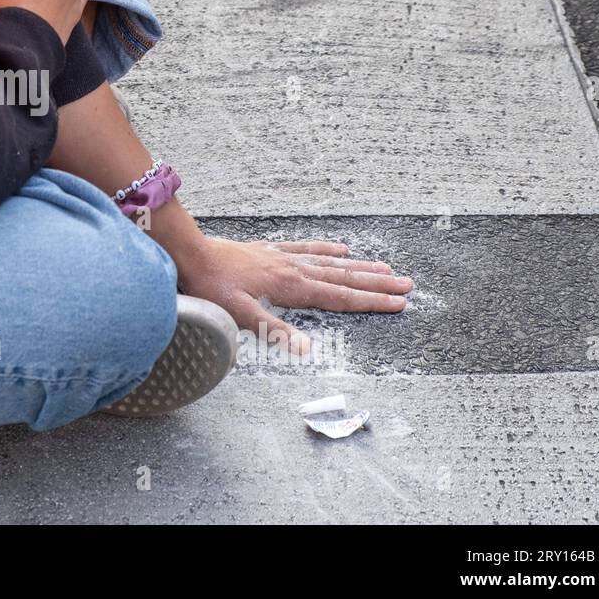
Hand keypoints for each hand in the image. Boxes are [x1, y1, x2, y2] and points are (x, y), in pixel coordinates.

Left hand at [180, 237, 412, 353]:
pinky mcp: (270, 251)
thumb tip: (308, 351)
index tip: (399, 304)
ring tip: (385, 268)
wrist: (192, 254)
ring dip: (360, 267)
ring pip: (330, 262)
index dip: (371, 302)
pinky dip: (326, 249)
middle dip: (376, 284)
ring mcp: (283, 258)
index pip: (341, 297)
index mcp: (292, 287)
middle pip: (344, 278)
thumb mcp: (242, 315)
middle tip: (406, 285)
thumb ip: (276, 333)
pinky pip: (306, 248)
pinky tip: (341, 248)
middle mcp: (294, 269)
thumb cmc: (213, 287)